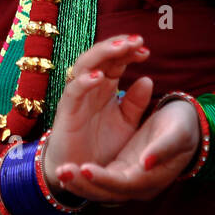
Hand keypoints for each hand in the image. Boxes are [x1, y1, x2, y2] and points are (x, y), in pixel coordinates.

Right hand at [41, 34, 153, 200]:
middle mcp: (90, 87)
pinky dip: (85, 81)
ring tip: (121, 48)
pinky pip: (73, 91)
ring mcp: (77, 97)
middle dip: (118, 45)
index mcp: (106, 87)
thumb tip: (147, 79)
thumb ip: (136, 104)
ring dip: (102, 54)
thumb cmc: (103, 146)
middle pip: (100, 56)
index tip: (146, 50)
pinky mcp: (67, 111)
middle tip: (137, 41)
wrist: (82, 174)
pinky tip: (100, 76)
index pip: (116, 60)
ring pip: (85, 65)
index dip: (129, 52)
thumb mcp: (126, 125)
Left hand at [53, 97, 199, 202]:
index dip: (104, 179)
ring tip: (60, 172)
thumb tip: (147, 162)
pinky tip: (66, 169)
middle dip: (84, 184)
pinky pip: (98, 180)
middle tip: (62, 171)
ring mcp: (129, 180)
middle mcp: (140, 186)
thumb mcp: (178, 132)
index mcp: (154, 179)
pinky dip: (82, 177)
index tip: (85, 169)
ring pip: (100, 189)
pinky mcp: (120, 171)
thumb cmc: (184, 125)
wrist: (186, 123)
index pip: (125, 184)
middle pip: (108, 192)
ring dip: (79, 184)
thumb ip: (164, 148)